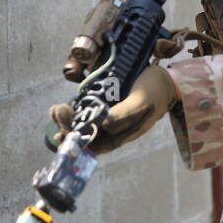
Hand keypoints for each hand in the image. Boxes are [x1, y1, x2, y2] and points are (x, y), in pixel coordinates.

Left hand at [49, 65, 178, 154]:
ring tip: (56, 109)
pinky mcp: (107, 106)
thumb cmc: (156, 90)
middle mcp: (115, 129)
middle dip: (68, 128)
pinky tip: (64, 105)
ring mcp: (110, 117)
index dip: (79, 142)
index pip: (97, 144)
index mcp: (124, 133)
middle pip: (87, 136)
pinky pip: (87, 113)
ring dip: (68, 120)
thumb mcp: (143, 100)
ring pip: (84, 125)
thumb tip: (106, 125)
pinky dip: (74, 111)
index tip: (63, 135)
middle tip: (57, 112)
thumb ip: (126, 113)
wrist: (166, 78)